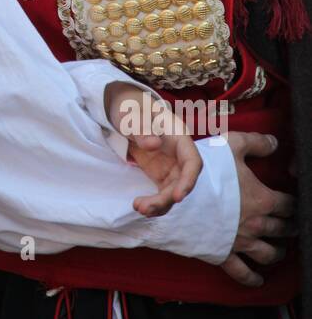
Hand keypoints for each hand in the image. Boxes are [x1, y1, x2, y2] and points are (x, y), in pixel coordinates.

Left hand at [105, 82, 201, 216]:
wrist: (126, 113)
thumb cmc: (132, 110)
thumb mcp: (132, 116)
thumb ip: (142, 128)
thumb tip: (154, 145)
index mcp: (180, 137)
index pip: (193, 162)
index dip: (188, 181)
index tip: (178, 196)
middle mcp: (179, 155)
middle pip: (182, 182)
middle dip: (166, 198)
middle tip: (144, 208)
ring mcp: (171, 167)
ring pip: (172, 191)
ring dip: (159, 204)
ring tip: (138, 208)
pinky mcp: (161, 175)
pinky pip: (162, 193)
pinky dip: (154, 203)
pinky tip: (139, 207)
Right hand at [220, 130, 295, 287]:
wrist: (178, 195)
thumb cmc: (207, 170)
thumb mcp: (232, 146)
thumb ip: (257, 143)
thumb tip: (275, 143)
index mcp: (263, 200)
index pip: (289, 204)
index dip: (294, 203)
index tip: (295, 202)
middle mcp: (256, 224)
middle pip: (282, 229)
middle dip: (290, 227)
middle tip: (293, 226)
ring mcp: (241, 242)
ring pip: (268, 253)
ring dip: (278, 252)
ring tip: (281, 250)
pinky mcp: (224, 253)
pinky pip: (243, 272)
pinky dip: (253, 278)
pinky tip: (260, 280)